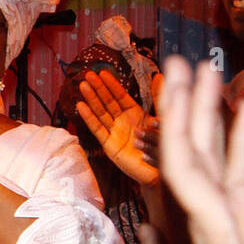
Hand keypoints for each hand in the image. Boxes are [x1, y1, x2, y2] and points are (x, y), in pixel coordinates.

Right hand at [74, 69, 159, 185]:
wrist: (161, 171)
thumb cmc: (163, 146)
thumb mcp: (162, 116)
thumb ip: (159, 97)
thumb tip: (159, 74)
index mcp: (135, 114)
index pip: (120, 95)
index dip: (111, 84)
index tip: (102, 72)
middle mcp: (123, 122)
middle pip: (107, 102)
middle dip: (97, 88)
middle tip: (87, 74)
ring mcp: (115, 133)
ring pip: (100, 112)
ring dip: (91, 99)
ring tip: (82, 86)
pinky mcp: (109, 145)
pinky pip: (97, 129)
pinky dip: (89, 118)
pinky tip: (81, 106)